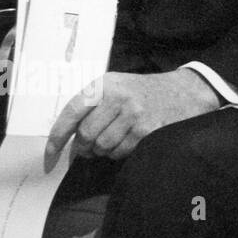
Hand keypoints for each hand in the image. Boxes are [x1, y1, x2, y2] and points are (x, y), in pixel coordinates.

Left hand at [45, 69, 220, 167]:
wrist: (186, 91)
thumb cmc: (145, 91)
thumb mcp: (118, 86)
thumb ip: (93, 104)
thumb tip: (68, 136)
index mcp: (106, 84)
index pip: (72, 111)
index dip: (58, 135)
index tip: (51, 152)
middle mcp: (119, 97)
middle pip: (86, 135)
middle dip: (83, 148)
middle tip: (87, 149)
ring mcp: (135, 114)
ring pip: (103, 146)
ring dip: (103, 151)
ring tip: (111, 142)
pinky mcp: (147, 130)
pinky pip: (121, 152)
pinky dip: (119, 153)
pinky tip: (127, 142)